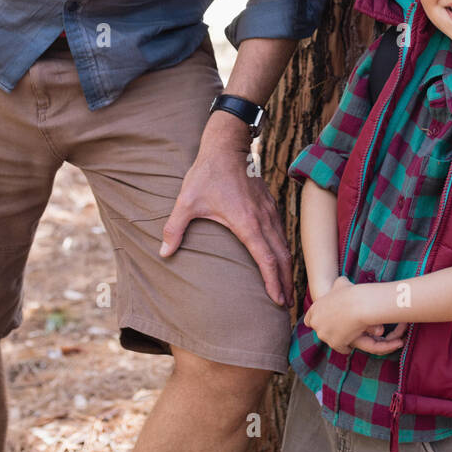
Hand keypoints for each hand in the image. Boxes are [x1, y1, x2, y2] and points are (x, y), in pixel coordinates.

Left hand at [159, 129, 292, 306]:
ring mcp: (269, 211)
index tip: (278, 300)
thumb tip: (163, 252)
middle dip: (286, 282)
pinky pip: (282, 232)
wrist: (226, 146)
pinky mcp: (269, 205)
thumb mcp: (186, 201)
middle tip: (288, 305)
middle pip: (281, 257)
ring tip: (287, 287)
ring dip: (288, 268)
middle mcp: (263, 219)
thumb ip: (174, 228)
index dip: (273, 282)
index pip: (266, 259)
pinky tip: (281, 258)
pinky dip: (285, 250)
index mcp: (246, 223)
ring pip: (284, 245)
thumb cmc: (207, 173)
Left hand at [304, 277, 407, 355]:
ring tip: (348, 334)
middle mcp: (316, 323)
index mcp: (314, 309)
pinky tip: (353, 341)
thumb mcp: (340, 283)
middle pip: (319, 331)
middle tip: (339, 328)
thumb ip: (336, 285)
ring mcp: (324, 334)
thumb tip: (339, 282)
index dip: (319, 320)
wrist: (359, 305)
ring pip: (330, 340)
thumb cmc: (351, 293)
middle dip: (328, 330)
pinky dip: (346, 346)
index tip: (327, 321)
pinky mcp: (334, 344)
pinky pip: (341, 348)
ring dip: (338, 338)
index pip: (309, 320)